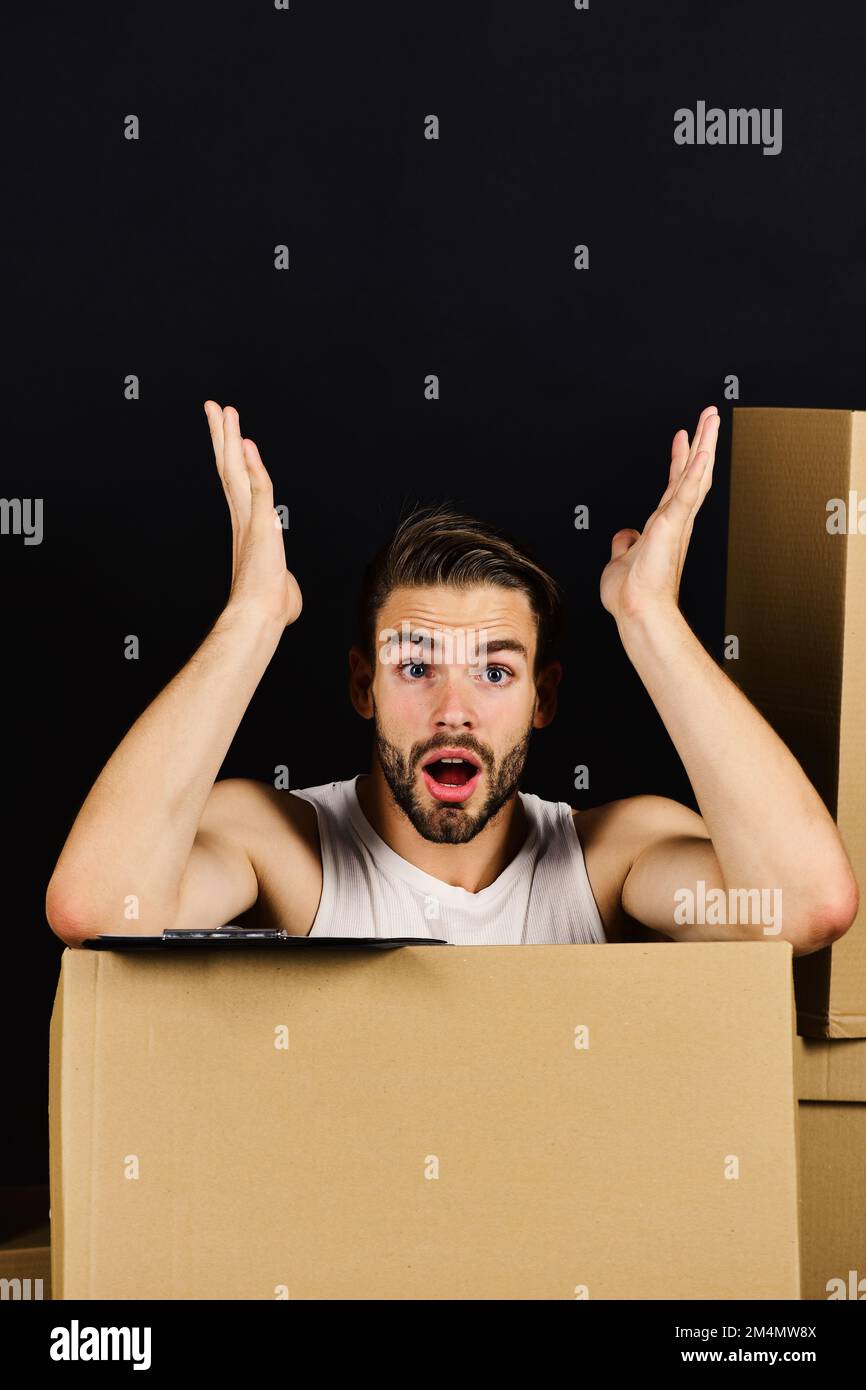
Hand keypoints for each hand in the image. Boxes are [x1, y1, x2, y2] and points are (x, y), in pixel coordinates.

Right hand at [204, 400, 302, 627]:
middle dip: (221, 435)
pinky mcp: (261, 525)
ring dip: (231, 439)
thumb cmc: (271, 606)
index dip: (229, 457)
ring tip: (223, 411)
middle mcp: (243, 518)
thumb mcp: (281, 586)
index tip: (225, 435)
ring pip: (237, 471)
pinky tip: (247, 445)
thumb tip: (286, 594)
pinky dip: (253, 466)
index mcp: (247, 526)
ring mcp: (250, 519)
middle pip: (229, 468)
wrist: (262, 615)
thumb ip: (282, 580)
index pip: (235, 483)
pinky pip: (259, 489)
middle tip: (213, 407)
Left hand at [600, 405, 719, 624]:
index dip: (680, 459)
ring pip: (694, 476)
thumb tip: (626, 533)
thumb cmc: (633, 594)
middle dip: (702, 441)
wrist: (638, 611)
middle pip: (692, 472)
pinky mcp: (671, 527)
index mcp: (664, 525)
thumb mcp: (622, 558)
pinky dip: (695, 474)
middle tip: (710, 415)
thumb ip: (625, 542)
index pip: (675, 484)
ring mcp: (675, 522)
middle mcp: (674, 520)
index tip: (684, 436)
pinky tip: (703, 454)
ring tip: (711, 419)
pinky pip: (686, 495)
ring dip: (704, 446)